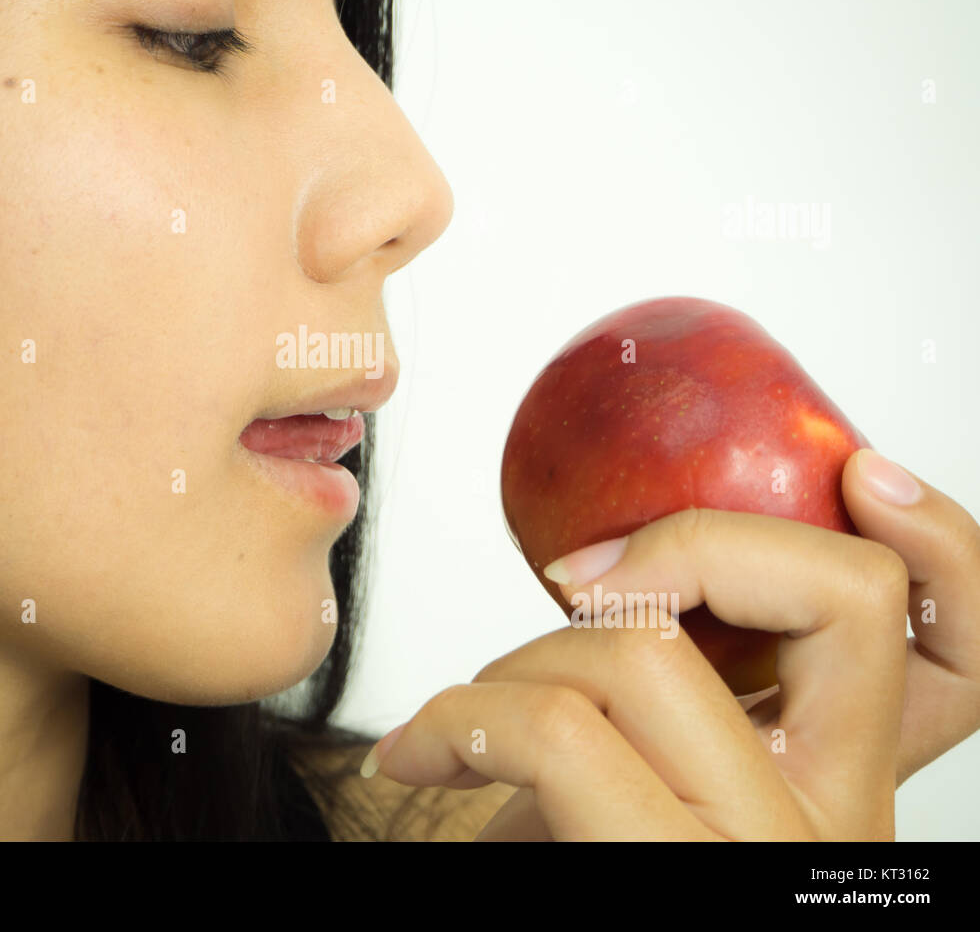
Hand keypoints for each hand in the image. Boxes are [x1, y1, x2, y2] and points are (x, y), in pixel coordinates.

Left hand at [361, 449, 979, 839]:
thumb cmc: (576, 855)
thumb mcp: (644, 763)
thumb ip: (684, 685)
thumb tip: (625, 564)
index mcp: (843, 775)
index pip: (963, 651)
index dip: (948, 547)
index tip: (860, 473)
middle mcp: (836, 821)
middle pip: (840, 596)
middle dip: (682, 549)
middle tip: (576, 584)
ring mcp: (763, 854)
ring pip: (649, 650)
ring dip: (520, 656)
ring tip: (470, 716)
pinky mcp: (664, 876)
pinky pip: (556, 730)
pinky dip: (460, 714)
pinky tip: (425, 753)